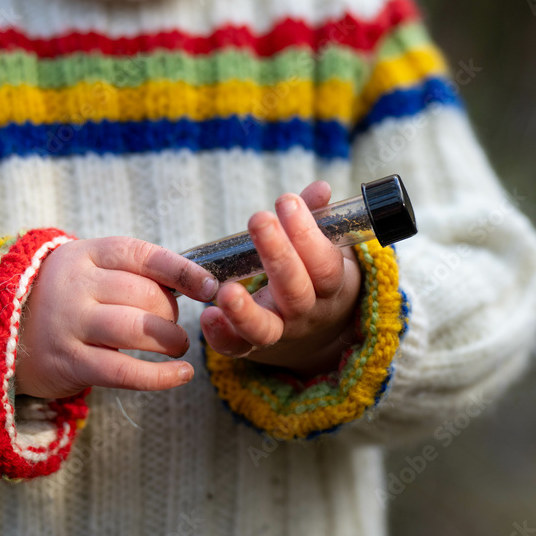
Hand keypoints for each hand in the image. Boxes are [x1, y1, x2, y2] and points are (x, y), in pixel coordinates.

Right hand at [14, 237, 218, 399]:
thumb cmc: (70, 298)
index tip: (210, 286)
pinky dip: (159, 376)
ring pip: (137, 330)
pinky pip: (124, 371)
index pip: (144, 256)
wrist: (3, 330)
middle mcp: (76, 285)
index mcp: (87, 254)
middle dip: (172, 312)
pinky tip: (181, 375)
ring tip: (176, 346)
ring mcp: (70, 324)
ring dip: (169, 340)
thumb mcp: (91, 269)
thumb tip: (199, 281)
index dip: (184, 272)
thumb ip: (134, 271)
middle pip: (144, 295)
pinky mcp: (69, 362)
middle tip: (172, 323)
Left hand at [200, 181, 362, 377]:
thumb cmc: (318, 277)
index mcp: (329, 287)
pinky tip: (206, 316)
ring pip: (265, 328)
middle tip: (259, 219)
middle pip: (295, 291)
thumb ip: (319, 218)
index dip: (308, 234)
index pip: (324, 264)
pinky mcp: (251, 346)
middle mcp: (306, 312)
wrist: (319, 331)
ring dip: (244, 310)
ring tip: (226, 289)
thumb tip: (320, 188)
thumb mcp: (327, 250)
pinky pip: (236, 347)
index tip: (287, 201)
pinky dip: (221, 336)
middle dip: (277, 254)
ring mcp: (279, 332)